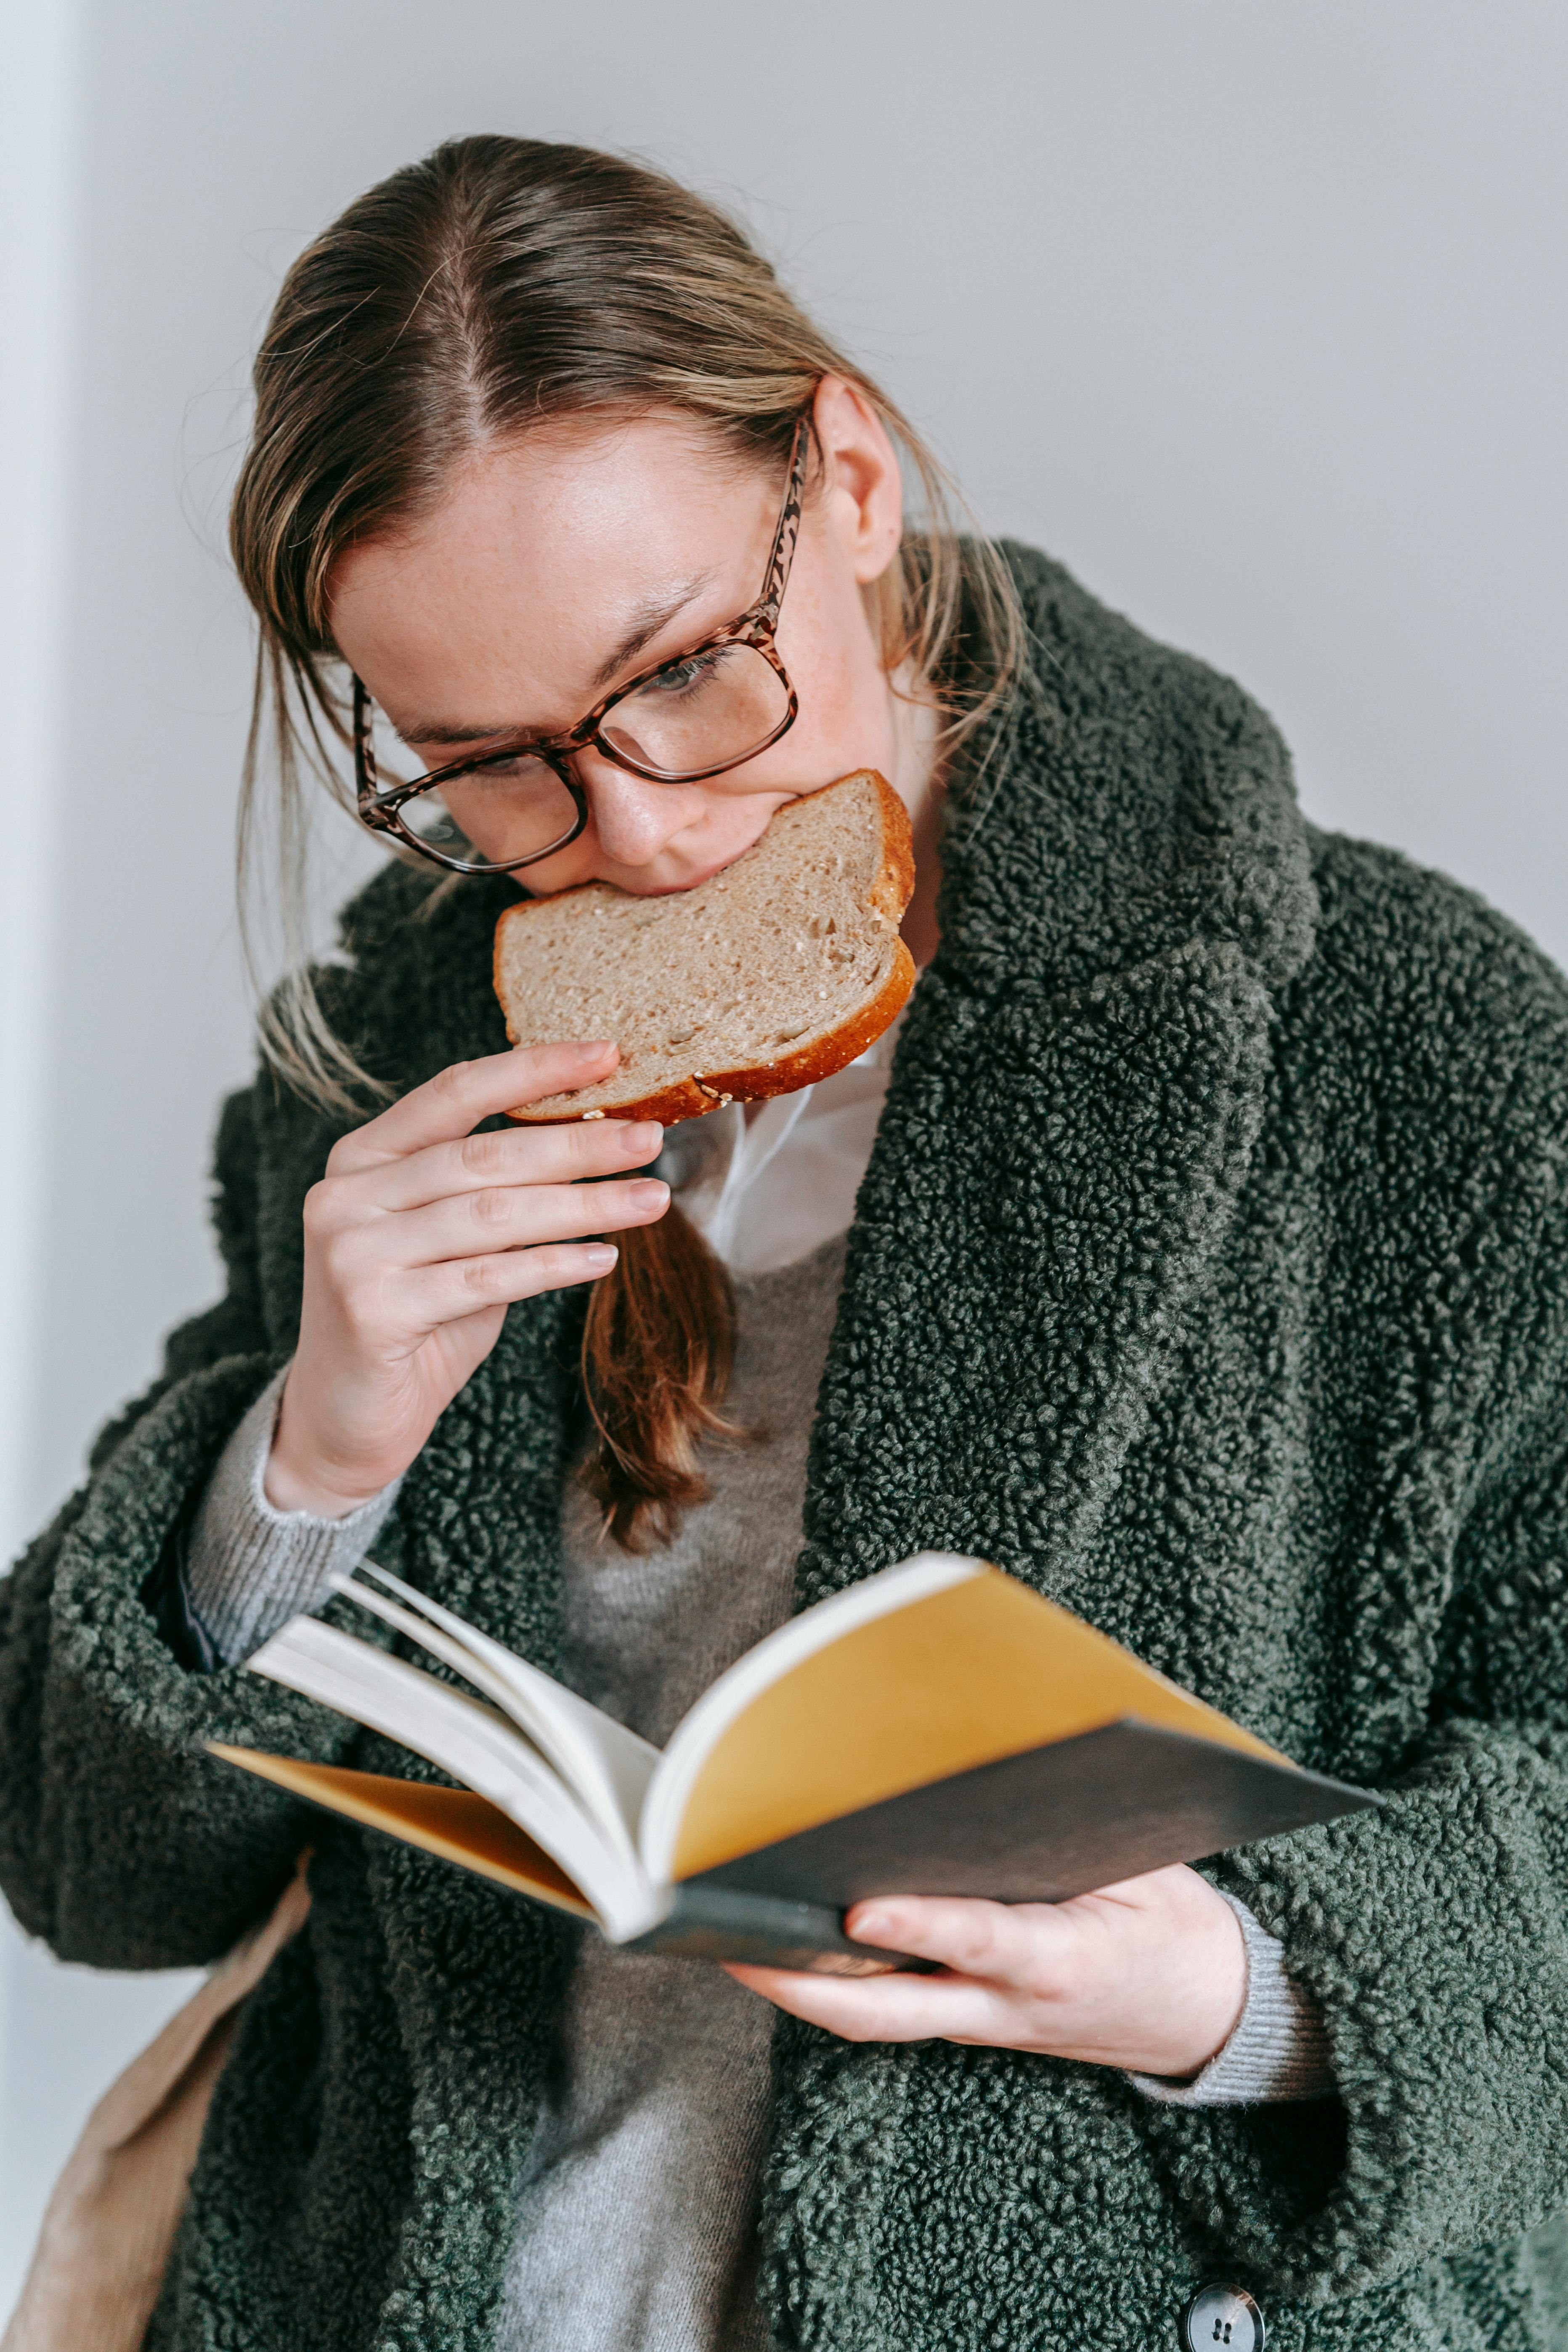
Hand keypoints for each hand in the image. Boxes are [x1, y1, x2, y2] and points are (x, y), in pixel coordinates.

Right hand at [267, 1041, 666, 1515]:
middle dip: (578, 1144)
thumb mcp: (450, 1239)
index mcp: (363, 1157)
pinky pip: (487, 1278)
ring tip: (652, 1199)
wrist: (344, 1417)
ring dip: (584, 1206)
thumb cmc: (414, 1318)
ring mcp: (353, 1251)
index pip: (455, 1092)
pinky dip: (553, 1265)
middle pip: (484, 1154)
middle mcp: (347, 1194)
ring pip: (495, 1215)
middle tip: (650, 1138)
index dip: (532, 1069)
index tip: (607, 1053)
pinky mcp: (372, 1309)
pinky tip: (603, 1258)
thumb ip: (493, 1189)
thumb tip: (595, 1139)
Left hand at [725, 1864, 1245, 2078]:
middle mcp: (1011, 2008)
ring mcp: (984, 2025)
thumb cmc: (1168, 1922)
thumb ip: (1073, 1834)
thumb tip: (1000, 1769)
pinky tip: (783, 1945)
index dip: (921, 1926)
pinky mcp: (971, 2022)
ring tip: (728, 1939)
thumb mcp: (1146, 1870)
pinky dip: (833, 1981)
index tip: (861, 1906)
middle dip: (807, 1983)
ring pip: (876, 2017)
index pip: (982, 1941)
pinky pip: (890, 2006)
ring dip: (800, 1986)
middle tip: (733, 1943)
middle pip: (893, 2009)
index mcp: (1066, 1959)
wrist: (1210, 2012)